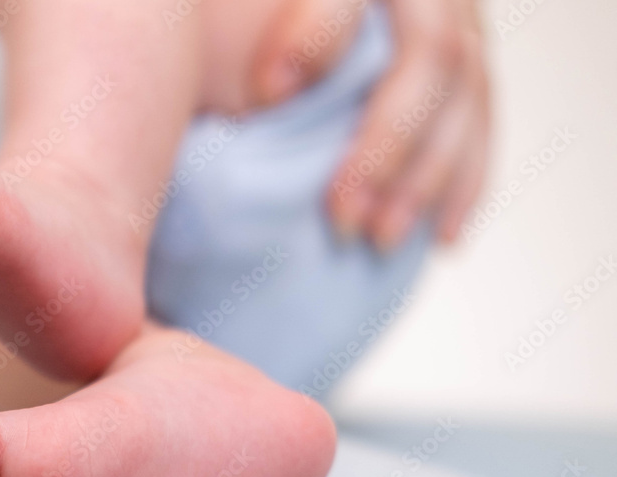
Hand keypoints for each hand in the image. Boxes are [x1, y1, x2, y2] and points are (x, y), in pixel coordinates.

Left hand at [252, 0, 490, 250]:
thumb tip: (211, 85)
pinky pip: (481, 121)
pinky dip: (464, 182)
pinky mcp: (470, 62)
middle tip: (341, 215)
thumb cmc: (252, 19)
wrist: (329, 22)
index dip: (316, 36)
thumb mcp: (232, 22)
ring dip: (425, 177)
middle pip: (429, 51)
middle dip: (387, 143)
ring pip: (464, 93)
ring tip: (379, 239)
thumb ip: (228, 40)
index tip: (268, 95)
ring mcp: (456, 18)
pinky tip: (443, 236)